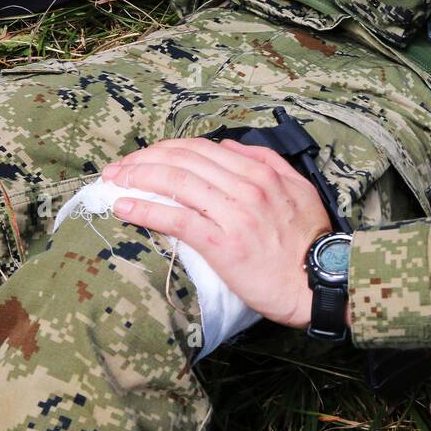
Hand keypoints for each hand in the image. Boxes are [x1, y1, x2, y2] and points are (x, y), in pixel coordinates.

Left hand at [101, 138, 332, 328]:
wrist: (317, 282)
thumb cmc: (308, 240)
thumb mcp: (299, 189)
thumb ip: (267, 162)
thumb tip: (229, 148)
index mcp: (261, 173)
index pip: (202, 149)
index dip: (166, 149)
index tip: (144, 156)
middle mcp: (246, 187)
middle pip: (183, 161)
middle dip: (144, 159)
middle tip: (118, 168)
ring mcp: (234, 215)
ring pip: (176, 183)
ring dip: (138, 178)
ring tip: (113, 182)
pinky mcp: (222, 244)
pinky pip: (177, 219)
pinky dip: (147, 209)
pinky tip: (124, 207)